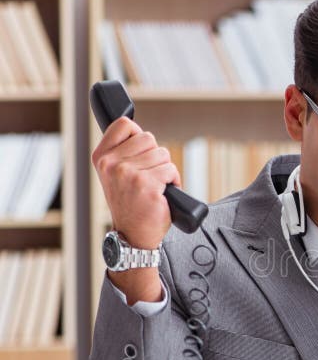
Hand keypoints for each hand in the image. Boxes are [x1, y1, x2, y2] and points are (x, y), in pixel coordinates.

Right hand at [91, 117, 179, 249]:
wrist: (133, 235)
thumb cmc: (131, 203)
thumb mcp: (116, 173)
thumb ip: (123, 150)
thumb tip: (137, 128)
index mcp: (101, 157)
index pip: (124, 124)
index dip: (138, 137)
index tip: (138, 155)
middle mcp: (111, 164)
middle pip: (148, 138)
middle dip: (154, 156)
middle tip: (147, 178)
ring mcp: (128, 174)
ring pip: (162, 153)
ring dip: (165, 170)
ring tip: (154, 187)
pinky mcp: (147, 185)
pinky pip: (171, 169)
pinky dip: (174, 181)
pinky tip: (162, 194)